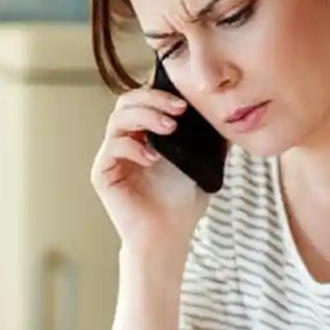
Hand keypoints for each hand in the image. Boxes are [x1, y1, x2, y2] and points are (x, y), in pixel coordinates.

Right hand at [90, 87, 208, 255]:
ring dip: (145, 117)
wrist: (169, 236)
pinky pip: (112, 147)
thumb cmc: (182, 204)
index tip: (187, 102)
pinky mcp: (102, 174)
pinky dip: (132, 146)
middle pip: (127, 102)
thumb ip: (210, 139)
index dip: (161, 93)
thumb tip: (226, 115)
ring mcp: (112, 157)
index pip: (144, 100)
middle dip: (153, 99)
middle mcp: (125, 141)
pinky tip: (152, 158)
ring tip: (169, 129)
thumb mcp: (203, 164)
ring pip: (118, 119)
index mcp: (144, 135)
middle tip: (179, 110)